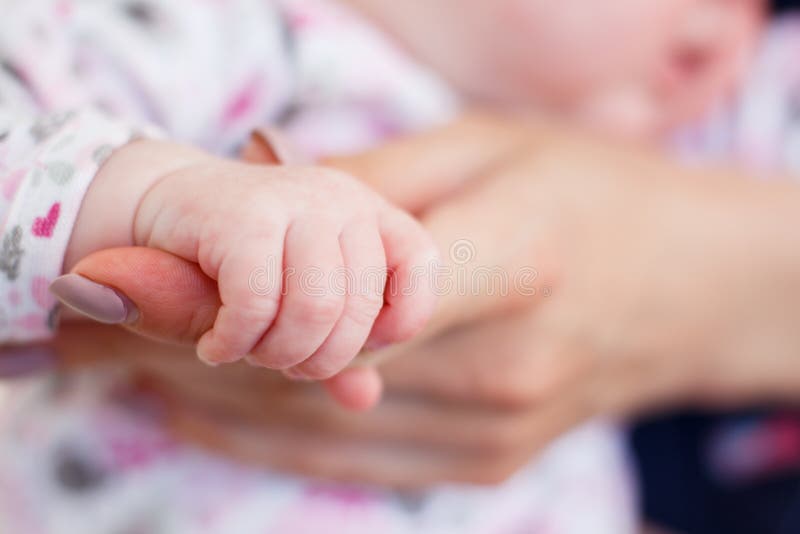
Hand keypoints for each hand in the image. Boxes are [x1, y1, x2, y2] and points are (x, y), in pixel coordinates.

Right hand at [59, 140, 438, 379]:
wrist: (158, 211)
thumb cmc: (236, 267)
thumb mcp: (294, 307)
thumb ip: (335, 347)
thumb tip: (364, 399)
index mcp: (368, 213)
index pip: (422, 263)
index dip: (399, 318)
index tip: (351, 343)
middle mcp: (340, 199)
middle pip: (358, 308)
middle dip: (315, 358)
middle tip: (276, 359)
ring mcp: (294, 199)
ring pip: (315, 308)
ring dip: (276, 353)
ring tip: (248, 350)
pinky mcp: (242, 214)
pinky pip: (258, 302)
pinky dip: (233, 343)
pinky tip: (215, 346)